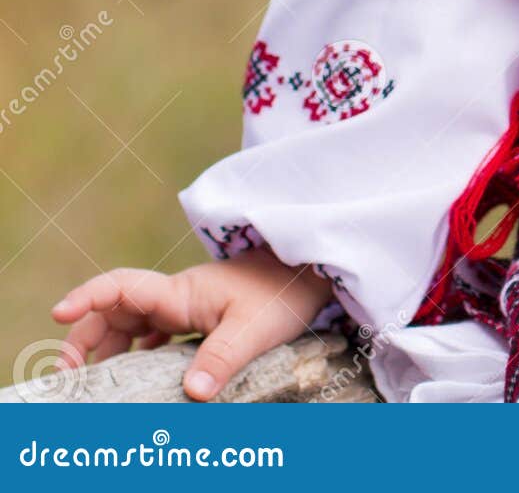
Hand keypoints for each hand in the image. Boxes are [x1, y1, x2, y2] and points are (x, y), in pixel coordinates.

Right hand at [50, 249, 336, 400]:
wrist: (311, 274)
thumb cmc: (282, 293)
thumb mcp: (253, 329)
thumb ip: (221, 358)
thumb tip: (191, 393)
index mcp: (181, 293)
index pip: (122, 287)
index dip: (87, 298)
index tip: (59, 313)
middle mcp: (176, 297)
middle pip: (116, 312)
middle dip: (87, 338)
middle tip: (71, 376)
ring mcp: (186, 308)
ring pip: (132, 325)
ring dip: (110, 349)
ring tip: (96, 385)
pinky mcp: (198, 320)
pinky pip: (154, 336)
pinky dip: (137, 355)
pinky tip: (138, 379)